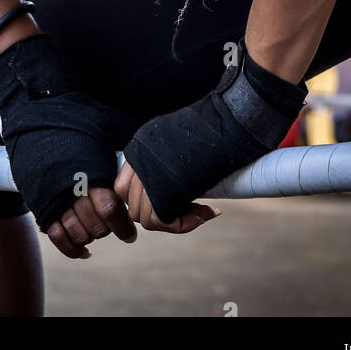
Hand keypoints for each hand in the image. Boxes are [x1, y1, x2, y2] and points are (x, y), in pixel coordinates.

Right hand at [0, 33, 136, 234]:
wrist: (33, 116)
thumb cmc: (74, 119)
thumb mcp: (103, 123)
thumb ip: (123, 136)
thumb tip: (147, 146)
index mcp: (91, 169)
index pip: (111, 209)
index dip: (123, 226)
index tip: (131, 234)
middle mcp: (73, 186)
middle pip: (95, 224)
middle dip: (107, 230)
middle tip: (114, 227)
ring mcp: (54, 196)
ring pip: (76, 231)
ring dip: (90, 236)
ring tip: (96, 230)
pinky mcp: (40, 203)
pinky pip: (56, 235)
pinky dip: (71, 247)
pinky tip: (83, 250)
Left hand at [122, 39, 306, 223]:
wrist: (226, 125)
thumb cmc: (212, 131)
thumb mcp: (181, 145)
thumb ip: (169, 168)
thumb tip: (177, 196)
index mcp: (140, 149)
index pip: (124, 188)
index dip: (146, 201)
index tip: (176, 200)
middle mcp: (139, 162)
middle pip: (134, 207)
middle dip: (160, 215)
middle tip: (192, 208)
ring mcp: (148, 175)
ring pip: (146, 217)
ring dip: (173, 221)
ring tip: (201, 211)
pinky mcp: (162, 189)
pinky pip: (162, 220)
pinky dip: (182, 224)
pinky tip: (206, 212)